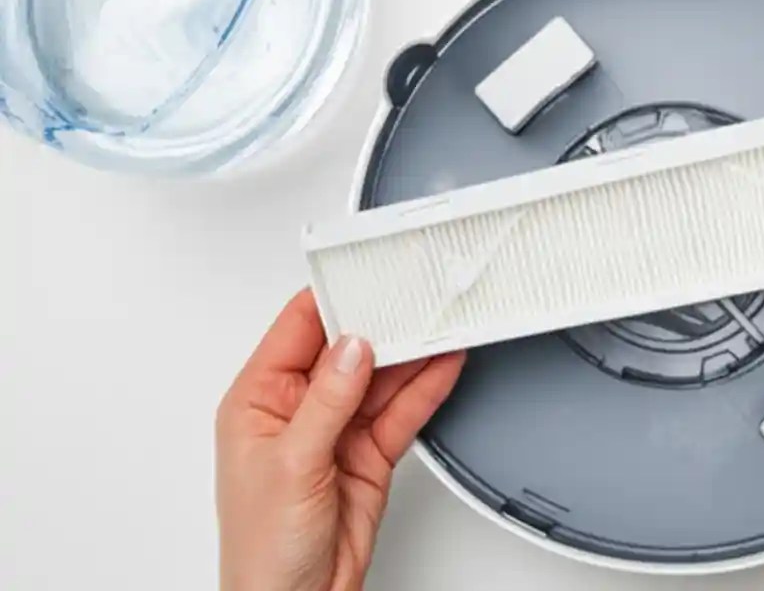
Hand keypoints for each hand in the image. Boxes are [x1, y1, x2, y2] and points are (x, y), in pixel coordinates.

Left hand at [216, 290, 464, 590]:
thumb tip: (352, 347)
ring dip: (412, 353)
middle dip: (383, 323)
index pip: (298, 329)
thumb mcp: (290, 464)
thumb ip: (327, 401)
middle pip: (347, 348)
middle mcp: (298, 409)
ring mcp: (337, 430)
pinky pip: (401, 411)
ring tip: (443, 325)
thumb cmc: (261, 549)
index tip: (366, 275)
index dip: (333, 299)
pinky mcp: (369, 453)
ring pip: (381, 378)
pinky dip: (425, 388)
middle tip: (418, 300)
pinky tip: (444, 365)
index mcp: (258, 400)